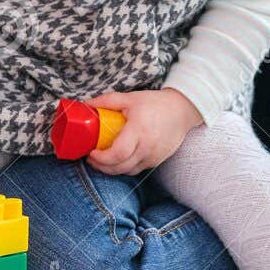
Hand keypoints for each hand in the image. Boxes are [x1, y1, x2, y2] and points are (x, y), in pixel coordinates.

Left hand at [83, 87, 201, 174]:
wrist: (182, 110)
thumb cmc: (156, 103)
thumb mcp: (130, 98)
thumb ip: (107, 101)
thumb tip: (87, 104)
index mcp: (139, 130)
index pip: (118, 153)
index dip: (102, 158)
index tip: (92, 152)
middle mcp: (147, 147)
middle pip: (120, 167)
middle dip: (102, 166)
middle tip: (91, 158)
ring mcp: (153, 156)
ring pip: (127, 171)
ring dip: (112, 169)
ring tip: (102, 160)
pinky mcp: (156, 161)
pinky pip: (136, 169)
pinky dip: (124, 167)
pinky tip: (118, 159)